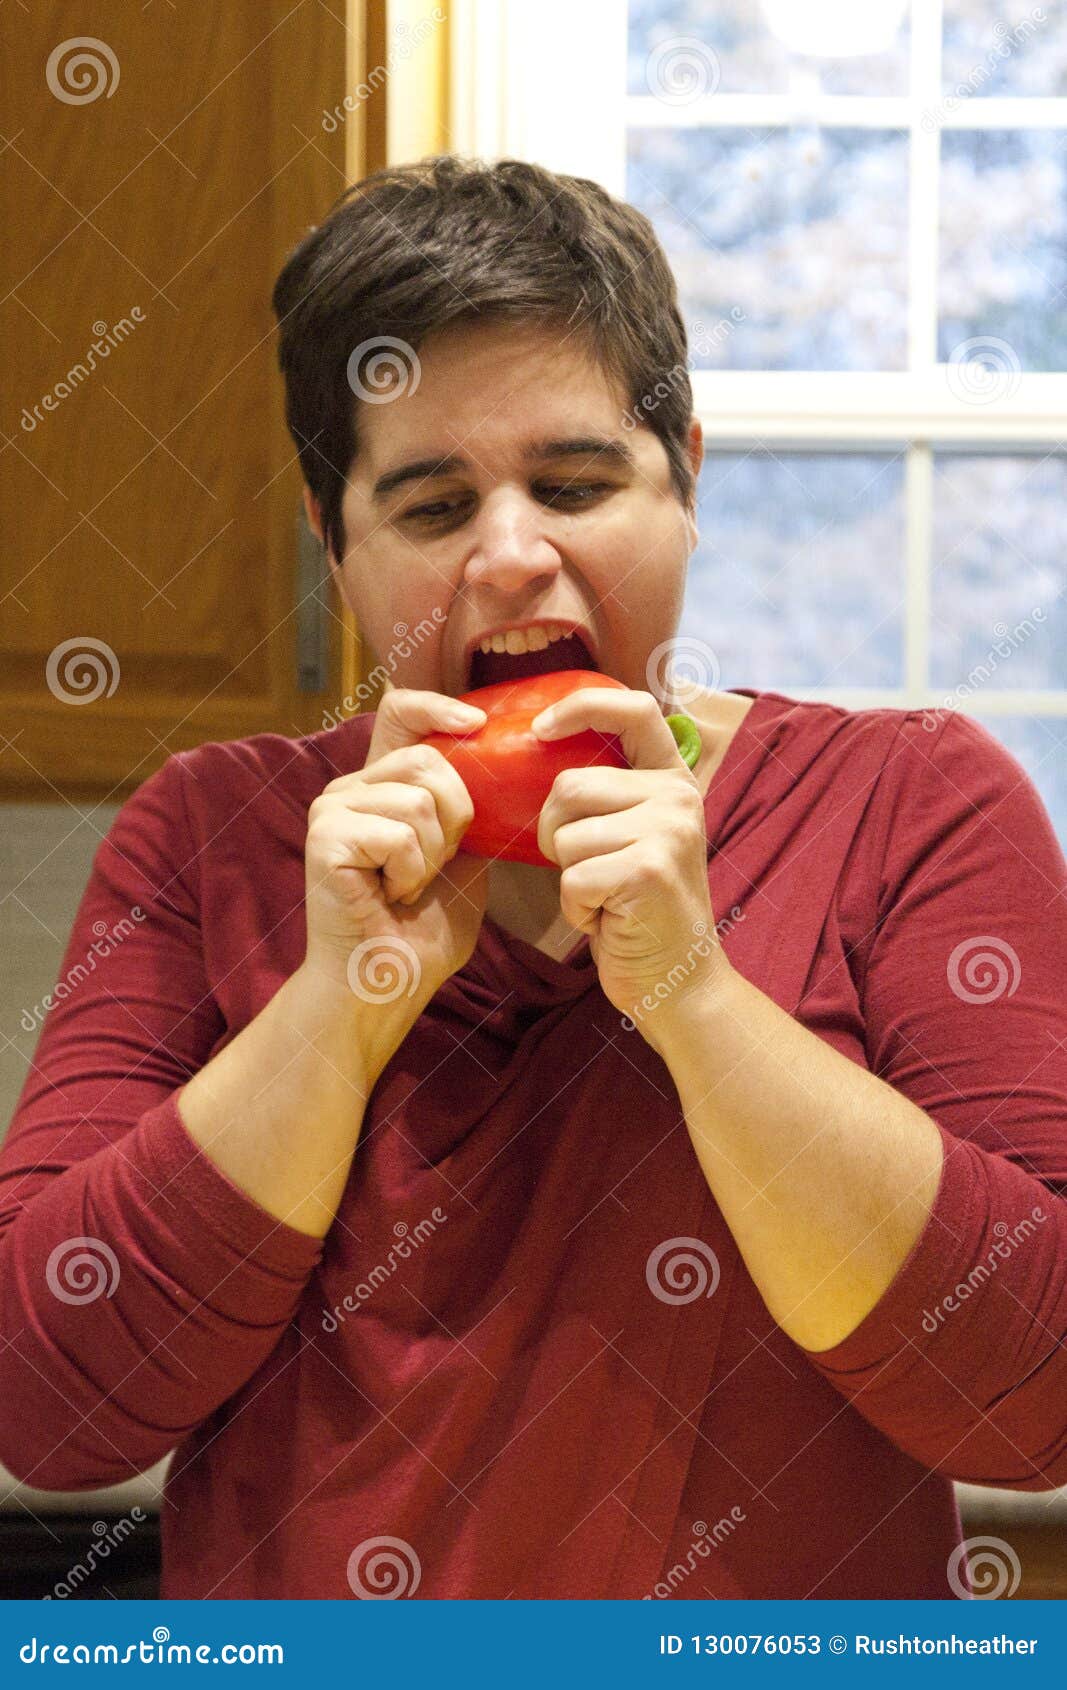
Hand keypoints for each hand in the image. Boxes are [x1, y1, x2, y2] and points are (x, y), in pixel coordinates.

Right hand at [304, 690, 489, 1002]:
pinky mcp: (325, 837)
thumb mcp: (464, 859)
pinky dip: (411, 873)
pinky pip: (399, 835)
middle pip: (428, 761)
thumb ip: (471, 813)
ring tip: (408, 887)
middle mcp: (350, 789)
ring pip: (418, 800)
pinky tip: (390, 896)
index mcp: (381, 786)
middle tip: (436, 866)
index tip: (477, 723)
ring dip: (432, 856)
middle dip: (456, 817)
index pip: (400, 713)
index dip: (437, 707)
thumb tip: (506, 770)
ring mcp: (331, 810)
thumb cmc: (422, 930)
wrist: (388, 982)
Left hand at [532, 687, 731, 1028]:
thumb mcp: (634, 836)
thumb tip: (538, 748)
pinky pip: (572, 876)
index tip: (541, 728)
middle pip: (570, 784)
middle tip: (586, 870)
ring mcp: (668, 832)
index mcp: (673, 780)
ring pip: (566, 833)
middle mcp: (678, 798)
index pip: (633, 708)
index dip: (582, 706)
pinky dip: (575, 907)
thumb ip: (608, 793)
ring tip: (604, 897)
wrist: (680, 982)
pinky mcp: (648, 871)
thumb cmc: (639, 910)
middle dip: (555, 832)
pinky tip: (606, 918)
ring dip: (568, 876)